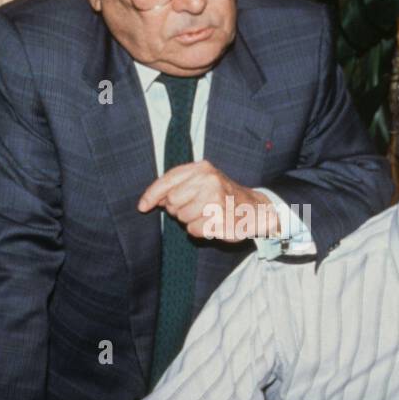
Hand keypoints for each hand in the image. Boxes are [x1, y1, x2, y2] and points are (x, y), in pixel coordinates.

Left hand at [138, 160, 279, 240]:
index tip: (143, 206)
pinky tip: (212, 223)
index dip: (152, 195)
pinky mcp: (219, 219)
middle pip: (172, 202)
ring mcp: (215, 200)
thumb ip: (179, 185)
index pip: (168, 180)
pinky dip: (199, 230)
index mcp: (202, 169)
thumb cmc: (223, 195)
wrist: (255, 209)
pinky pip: (193, 230)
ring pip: (182, 218)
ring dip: (190, 220)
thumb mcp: (204, 181)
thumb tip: (154, 199)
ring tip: (207, 215)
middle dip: (178, 209)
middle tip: (195, 208)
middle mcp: (209, 181)